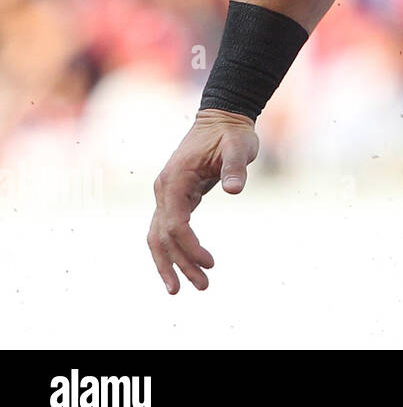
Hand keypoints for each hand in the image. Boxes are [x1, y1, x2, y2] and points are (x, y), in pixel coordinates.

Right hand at [147, 109, 258, 293]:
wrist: (223, 118)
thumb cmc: (232, 133)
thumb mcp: (238, 147)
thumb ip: (235, 168)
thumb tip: (235, 190)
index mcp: (175, 180)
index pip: (176, 223)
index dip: (190, 247)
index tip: (211, 263)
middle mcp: (164, 190)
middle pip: (162, 237)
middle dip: (178, 264)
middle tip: (201, 287)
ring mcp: (167, 194)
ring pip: (159, 237)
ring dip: (172, 262)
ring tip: (186, 288)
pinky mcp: (176, 197)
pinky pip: (169, 229)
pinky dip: (174, 249)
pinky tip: (184, 266)